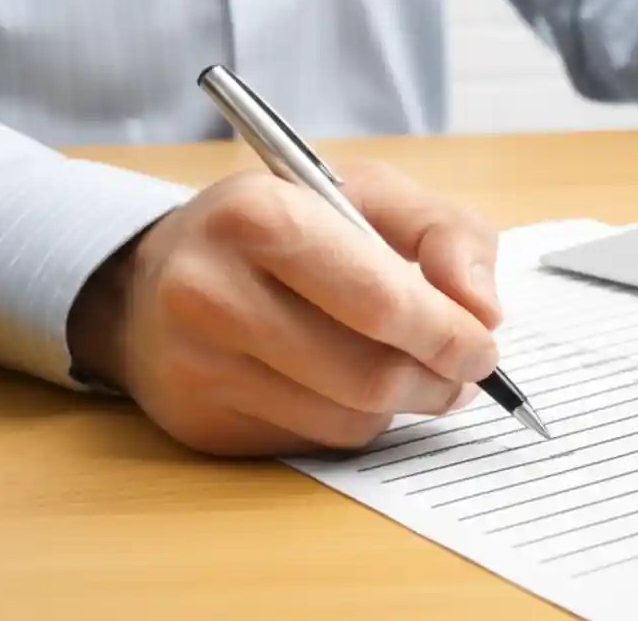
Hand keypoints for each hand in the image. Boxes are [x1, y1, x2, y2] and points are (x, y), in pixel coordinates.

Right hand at [67, 162, 502, 455]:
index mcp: (259, 216)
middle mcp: (212, 291)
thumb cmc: (282, 229)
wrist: (153, 279)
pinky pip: (314, 443)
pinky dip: (355, 422)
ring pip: (348, 420)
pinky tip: (348, 387)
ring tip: (412, 373)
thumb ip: (445, 232)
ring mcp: (199, 365)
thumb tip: (484, 309)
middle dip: (439, 379)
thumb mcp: (366, 195)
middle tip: (464, 371)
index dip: (448, 333)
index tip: (483, 345)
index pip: (380, 301)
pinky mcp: (200, 422)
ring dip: (403, 405)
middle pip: (369, 373)